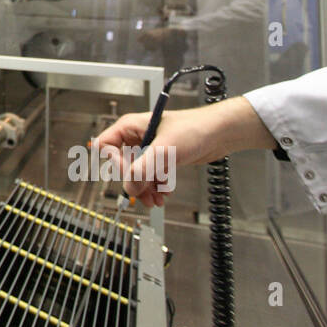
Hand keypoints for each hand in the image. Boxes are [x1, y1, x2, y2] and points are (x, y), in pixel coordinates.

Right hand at [92, 96, 275, 206]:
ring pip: (136, 173)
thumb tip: (128, 186)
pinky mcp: (160, 158)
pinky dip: (155, 186)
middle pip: (121, 163)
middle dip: (133, 182)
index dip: (116, 164)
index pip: (107, 147)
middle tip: (144, 195)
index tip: (131, 175)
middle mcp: (136, 136)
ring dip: (144, 188)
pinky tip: (164, 192)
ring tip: (156, 200)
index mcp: (130, 126)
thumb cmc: (194, 128)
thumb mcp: (165, 150)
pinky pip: (149, 176)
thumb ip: (144, 169)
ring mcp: (149, 148)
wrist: (219, 133)